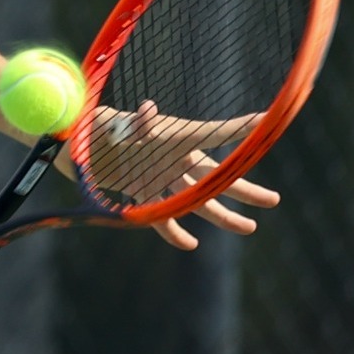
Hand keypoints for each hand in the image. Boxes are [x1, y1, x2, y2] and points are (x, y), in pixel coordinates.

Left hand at [85, 100, 280, 248]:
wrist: (80, 142)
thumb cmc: (107, 126)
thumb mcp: (123, 123)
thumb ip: (138, 122)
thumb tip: (149, 110)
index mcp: (178, 136)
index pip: (217, 133)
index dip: (243, 128)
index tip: (272, 121)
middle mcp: (176, 158)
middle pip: (217, 176)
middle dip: (245, 190)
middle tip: (273, 201)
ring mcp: (162, 178)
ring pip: (198, 200)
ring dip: (222, 215)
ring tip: (249, 227)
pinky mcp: (144, 194)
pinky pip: (163, 217)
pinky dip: (173, 232)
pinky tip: (190, 244)